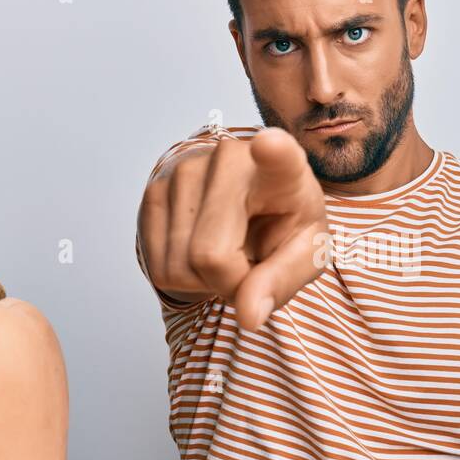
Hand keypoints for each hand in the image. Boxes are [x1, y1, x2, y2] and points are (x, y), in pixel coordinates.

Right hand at [138, 127, 328, 329]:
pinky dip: (182, 275)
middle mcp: (229, 160)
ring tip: (228, 250)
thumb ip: (282, 283)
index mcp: (283, 172)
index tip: (270, 144)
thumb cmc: (284, 225)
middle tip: (250, 266)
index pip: (280, 159)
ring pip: (179, 266)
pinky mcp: (154, 189)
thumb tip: (248, 315)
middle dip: (230, 283)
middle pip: (211, 255)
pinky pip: (157, 267)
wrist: (252, 205)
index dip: (276, 154)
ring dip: (204, 280)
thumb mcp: (305, 256)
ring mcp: (184, 170)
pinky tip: (201, 248)